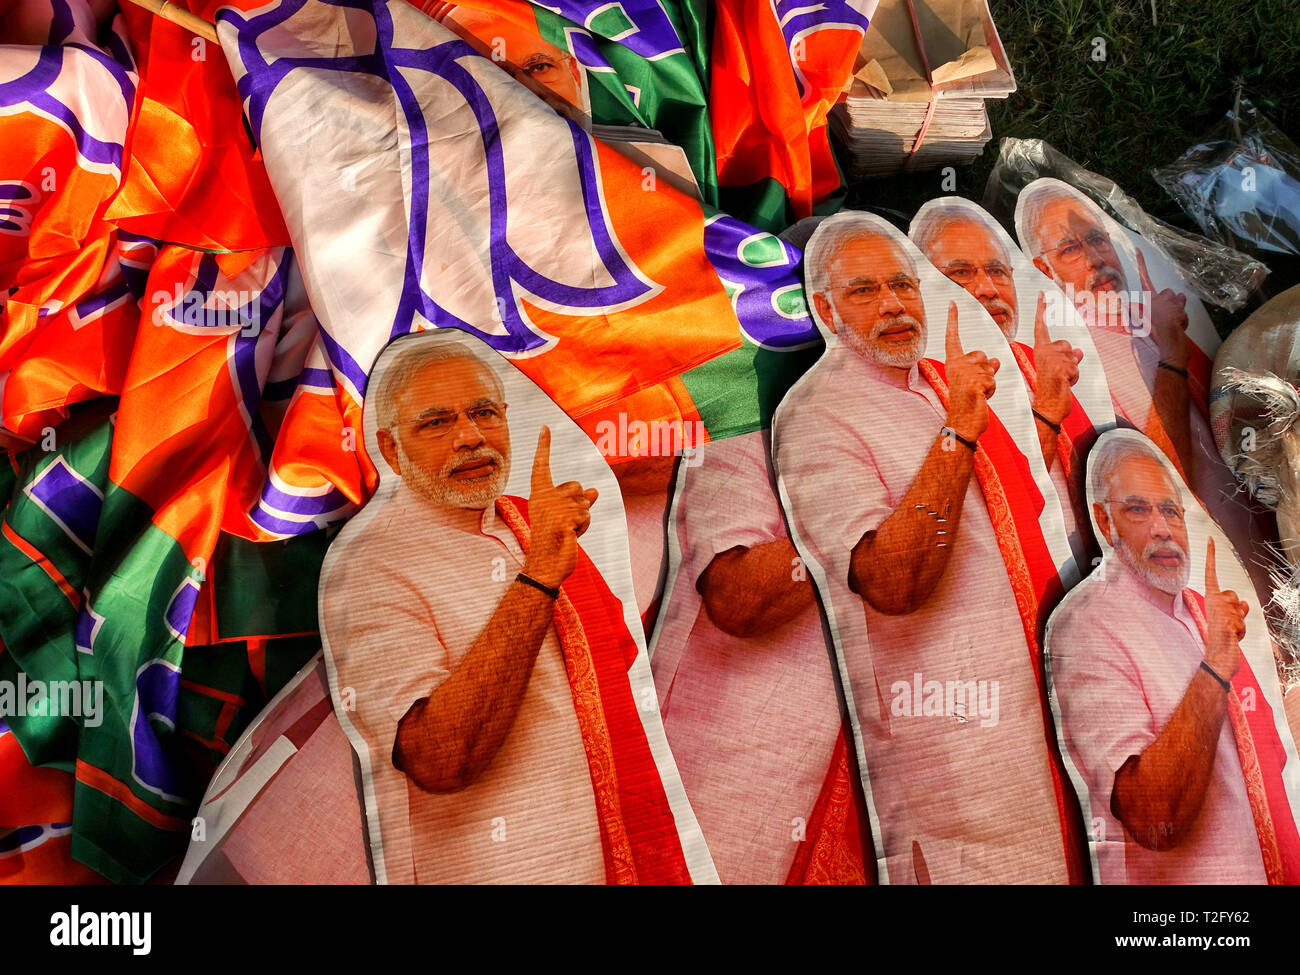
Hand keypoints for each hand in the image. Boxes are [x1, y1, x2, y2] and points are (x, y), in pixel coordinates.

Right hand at [522, 426, 598, 588]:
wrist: (544, 566)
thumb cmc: (554, 540)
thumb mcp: (566, 517)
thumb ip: (579, 501)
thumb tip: (596, 490)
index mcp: (538, 495)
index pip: (540, 467)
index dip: (543, 447)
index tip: (545, 427)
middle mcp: (542, 499)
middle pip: (577, 487)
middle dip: (579, 504)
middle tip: (564, 525)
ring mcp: (552, 510)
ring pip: (585, 504)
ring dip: (582, 521)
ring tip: (566, 533)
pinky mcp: (563, 522)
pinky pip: (586, 517)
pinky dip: (583, 529)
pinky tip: (569, 538)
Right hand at [944, 302, 998, 441]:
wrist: (962, 424)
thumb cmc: (968, 403)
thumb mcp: (975, 381)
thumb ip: (984, 368)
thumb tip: (995, 360)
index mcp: (952, 363)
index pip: (952, 338)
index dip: (952, 320)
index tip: (952, 302)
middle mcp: (955, 366)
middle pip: (982, 356)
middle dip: (986, 372)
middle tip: (975, 389)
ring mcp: (964, 375)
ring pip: (990, 369)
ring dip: (990, 383)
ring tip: (978, 396)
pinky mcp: (974, 384)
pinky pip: (993, 381)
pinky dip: (991, 392)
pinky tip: (980, 400)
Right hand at [1031, 291, 1083, 425]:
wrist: (1046, 408)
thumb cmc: (1051, 390)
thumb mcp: (1060, 371)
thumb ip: (1067, 358)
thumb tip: (1079, 351)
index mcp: (1039, 351)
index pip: (1040, 327)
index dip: (1042, 310)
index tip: (1042, 295)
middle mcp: (1043, 352)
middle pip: (1066, 345)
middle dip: (1069, 360)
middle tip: (1058, 376)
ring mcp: (1052, 360)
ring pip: (1073, 358)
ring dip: (1072, 371)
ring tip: (1061, 382)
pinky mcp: (1061, 368)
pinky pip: (1076, 369)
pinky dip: (1074, 379)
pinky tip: (1064, 386)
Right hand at [1138, 249, 1189, 367]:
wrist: (1167, 339)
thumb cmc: (1154, 332)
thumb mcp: (1142, 321)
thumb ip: (1139, 311)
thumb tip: (1129, 306)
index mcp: (1148, 299)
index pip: (1144, 277)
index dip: (1141, 263)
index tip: (1139, 250)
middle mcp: (1159, 296)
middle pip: (1167, 292)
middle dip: (1168, 300)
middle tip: (1165, 314)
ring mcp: (1171, 300)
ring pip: (1177, 297)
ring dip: (1176, 306)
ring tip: (1172, 318)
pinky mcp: (1181, 304)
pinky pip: (1183, 305)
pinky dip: (1182, 312)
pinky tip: (1178, 321)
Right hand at [1203, 537, 1246, 680]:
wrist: (1215, 658)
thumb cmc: (1221, 641)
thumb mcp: (1229, 620)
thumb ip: (1235, 609)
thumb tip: (1245, 603)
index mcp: (1209, 600)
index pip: (1210, 574)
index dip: (1210, 556)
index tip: (1210, 539)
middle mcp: (1211, 602)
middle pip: (1234, 595)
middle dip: (1237, 610)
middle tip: (1227, 625)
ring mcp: (1218, 611)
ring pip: (1240, 607)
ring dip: (1240, 622)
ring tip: (1230, 633)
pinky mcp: (1226, 621)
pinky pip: (1242, 621)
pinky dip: (1241, 632)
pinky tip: (1231, 638)